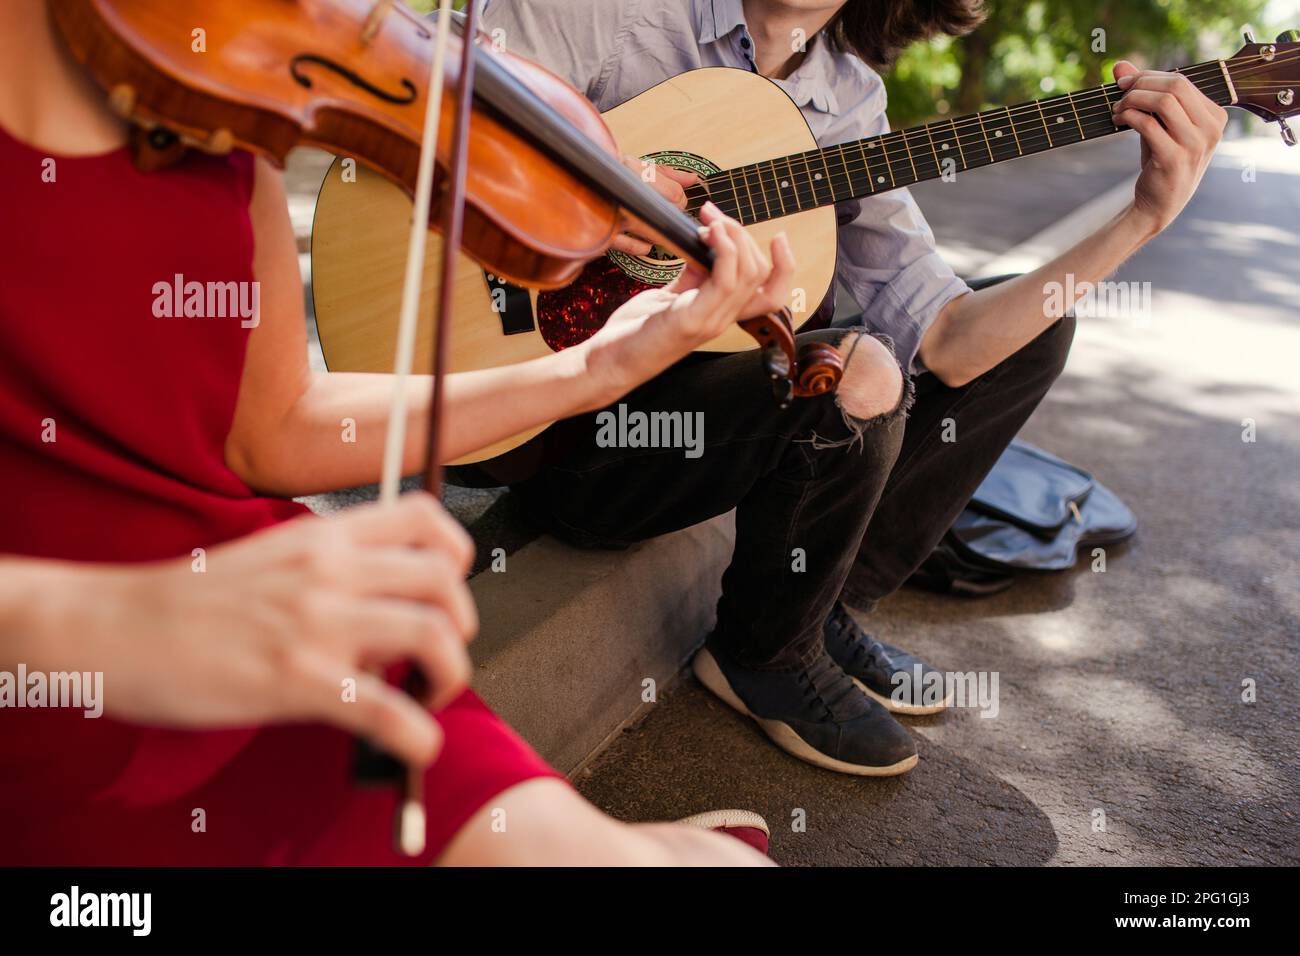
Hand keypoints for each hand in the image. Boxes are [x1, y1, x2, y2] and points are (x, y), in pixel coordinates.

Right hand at [55, 493, 475, 767]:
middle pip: (444, 578)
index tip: (449, 588)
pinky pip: (387, 708)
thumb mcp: (273, 559)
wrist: (115, 627)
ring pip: (434, 633)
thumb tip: (389, 615)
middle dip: (463, 622)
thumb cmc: (189, 602)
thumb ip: (334, 573)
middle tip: (441, 653)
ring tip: (429, 697)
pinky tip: (416, 744)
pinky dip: (418, 734)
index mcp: (324, 536)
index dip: (456, 552)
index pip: (424, 516)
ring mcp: (315, 622)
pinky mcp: (297, 679)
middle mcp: (329, 570)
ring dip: (452, 673)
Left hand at [584, 202, 794, 395]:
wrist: (610, 363)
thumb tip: (702, 246)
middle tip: (712, 215)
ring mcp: (711, 321)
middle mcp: (723, 319)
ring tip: (709, 219)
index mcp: (722, 314)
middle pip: (761, 272)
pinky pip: (724, 280)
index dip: (786, 265)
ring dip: (732, 235)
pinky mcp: (693, 320)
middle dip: (743, 233)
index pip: (773, 293)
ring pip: (749, 272)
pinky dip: (723, 249)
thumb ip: (692, 276)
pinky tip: (708, 232)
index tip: (777, 236)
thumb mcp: (669, 296)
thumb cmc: (636, 331)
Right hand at [610, 155, 698, 255]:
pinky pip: (631, 246)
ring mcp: (614, 214)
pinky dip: (642, 247)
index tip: (675, 200)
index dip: (679, 199)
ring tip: (653, 225)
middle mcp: (623, 191)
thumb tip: (692, 178)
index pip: (674, 194)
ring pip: (653, 230)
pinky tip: (646, 244)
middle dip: (670, 214)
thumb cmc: (610, 177)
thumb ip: (667, 173)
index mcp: (631, 170)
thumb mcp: (637, 167)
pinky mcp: (605, 233)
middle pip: (667, 211)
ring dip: (658, 231)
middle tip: (664, 213)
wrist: (576, 184)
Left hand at [1111, 60, 1227, 236]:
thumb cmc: (1161, 160)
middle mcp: (1212, 129)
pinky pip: (1149, 124)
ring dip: (1133, 100)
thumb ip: (1143, 93)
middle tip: (1119, 93)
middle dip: (1142, 84)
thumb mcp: (1158, 124)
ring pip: (1164, 102)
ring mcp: (1196, 144)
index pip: (1183, 81)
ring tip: (1117, 110)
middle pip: (1176, 86)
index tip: (1124, 82)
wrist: (1159, 205)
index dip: (1150, 76)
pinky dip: (1129, 117)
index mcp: (1215, 116)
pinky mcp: (1175, 158)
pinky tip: (1118, 121)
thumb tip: (1119, 65)